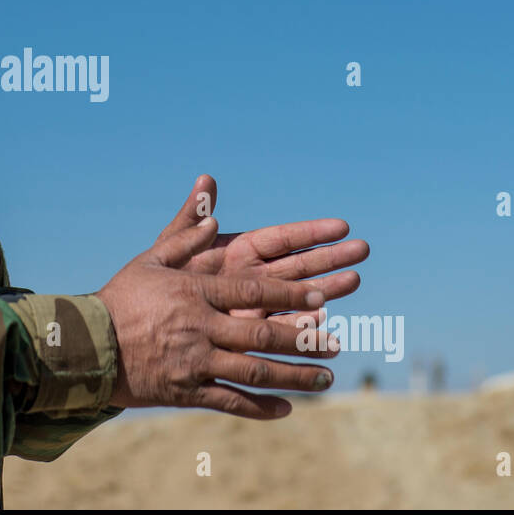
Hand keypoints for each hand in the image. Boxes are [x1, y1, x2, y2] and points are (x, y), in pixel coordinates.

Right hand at [94, 215, 346, 418]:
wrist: (85, 347)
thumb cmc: (118, 299)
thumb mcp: (148, 260)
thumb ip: (183, 238)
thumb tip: (212, 217)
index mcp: (194, 292)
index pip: (253, 291)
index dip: (290, 296)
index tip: (321, 298)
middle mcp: (200, 327)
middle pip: (262, 333)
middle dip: (304, 339)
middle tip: (335, 343)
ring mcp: (194, 362)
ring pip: (254, 371)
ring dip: (294, 375)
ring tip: (326, 377)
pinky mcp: (185, 392)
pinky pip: (229, 401)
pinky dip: (259, 407)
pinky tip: (286, 410)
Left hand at [157, 174, 367, 328]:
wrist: (150, 323)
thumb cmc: (160, 282)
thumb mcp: (172, 248)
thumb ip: (191, 218)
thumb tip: (205, 180)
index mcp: (240, 253)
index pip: (282, 239)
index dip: (310, 233)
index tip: (341, 226)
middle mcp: (254, 278)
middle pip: (299, 266)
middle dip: (331, 258)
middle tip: (364, 249)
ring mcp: (257, 307)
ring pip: (298, 297)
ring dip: (328, 290)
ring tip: (356, 280)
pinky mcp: (253, 335)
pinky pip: (282, 328)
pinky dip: (301, 325)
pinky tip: (323, 319)